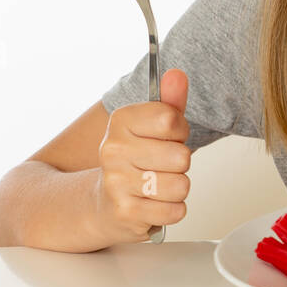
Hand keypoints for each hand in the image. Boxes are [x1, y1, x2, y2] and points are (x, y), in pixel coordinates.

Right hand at [93, 68, 191, 244]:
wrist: (105, 202)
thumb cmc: (137, 160)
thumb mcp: (153, 126)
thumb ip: (170, 101)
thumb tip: (177, 75)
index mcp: (120, 121)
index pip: (171, 119)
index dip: (179, 130)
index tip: (167, 136)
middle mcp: (113, 149)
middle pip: (181, 156)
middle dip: (180, 163)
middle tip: (161, 165)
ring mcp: (116, 182)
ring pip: (181, 186)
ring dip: (177, 188)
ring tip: (158, 184)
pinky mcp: (125, 212)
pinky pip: (175, 210)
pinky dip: (172, 210)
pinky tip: (154, 203)